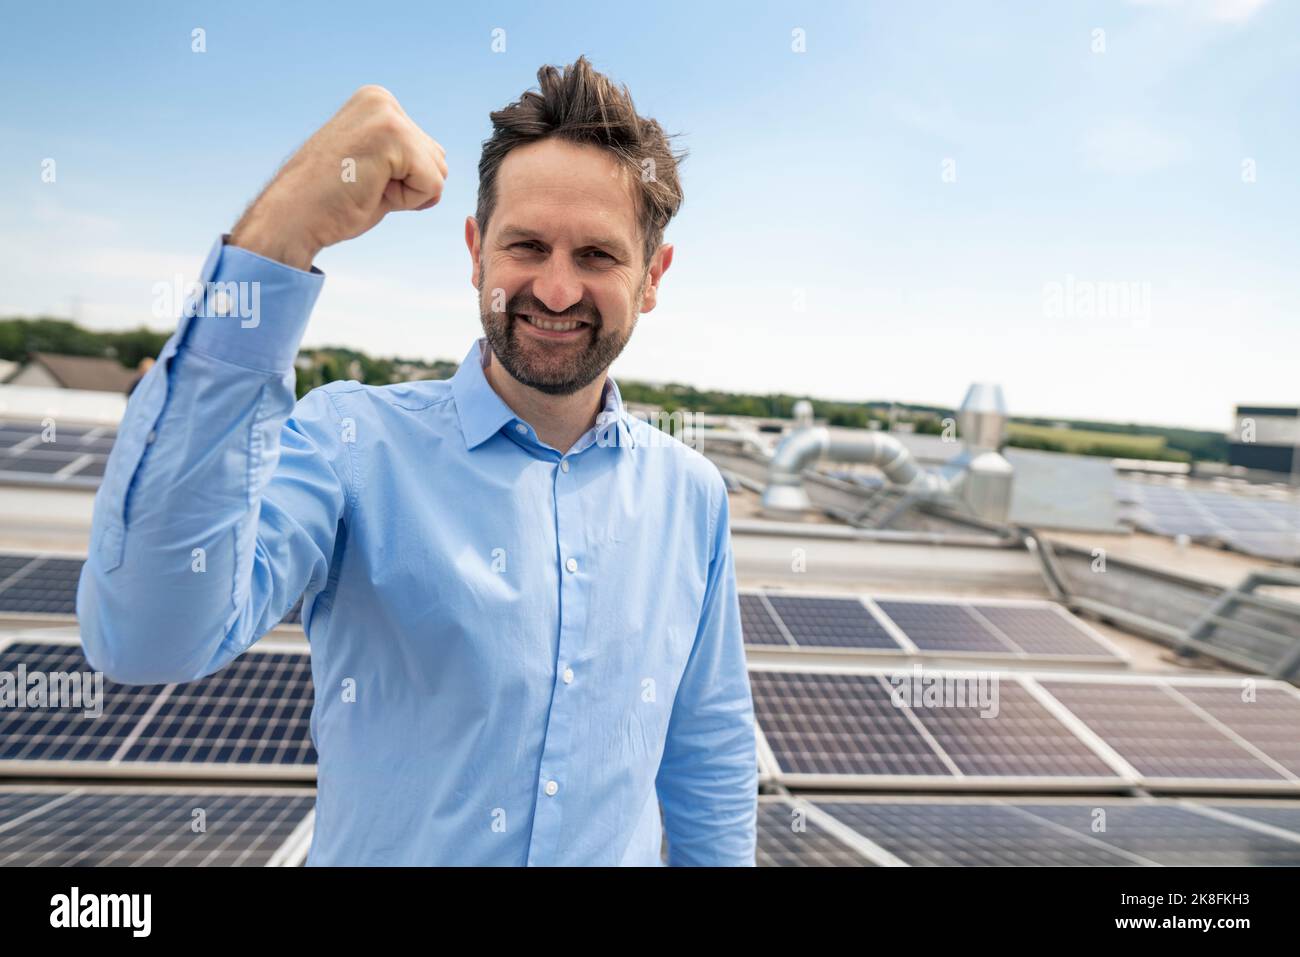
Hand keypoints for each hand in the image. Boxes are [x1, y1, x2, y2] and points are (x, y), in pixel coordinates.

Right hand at [229, 85, 447, 269]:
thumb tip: (441, 162)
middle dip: (408, 187)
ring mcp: (387, 114)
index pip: (428, 153)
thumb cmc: (332, 202)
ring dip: (407, 195)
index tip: (363, 180)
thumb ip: (407, 158)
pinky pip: (433, 185)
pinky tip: (370, 191)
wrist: (292, 218)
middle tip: (364, 187)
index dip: (403, 182)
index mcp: (377, 103)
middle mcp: (382, 100)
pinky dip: (407, 201)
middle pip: (438, 161)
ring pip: (438, 173)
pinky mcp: (392, 135)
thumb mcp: (375, 167)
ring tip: (366, 188)